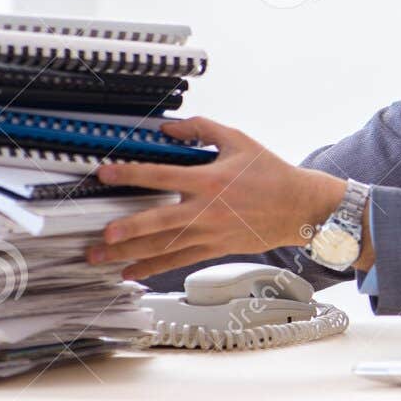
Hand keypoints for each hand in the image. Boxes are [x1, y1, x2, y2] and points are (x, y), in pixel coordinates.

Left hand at [87, 117, 348, 280]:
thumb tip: (167, 129)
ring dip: (130, 253)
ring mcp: (210, 232)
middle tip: (100, 236)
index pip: (160, 176)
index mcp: (209, 180)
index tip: (104, 174)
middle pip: (158, 221)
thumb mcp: (238, 140)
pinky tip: (132, 271)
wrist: (300, 206)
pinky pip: (179, 260)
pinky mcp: (215, 248)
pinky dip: (154, 267)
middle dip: (126, 229)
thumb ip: (201, 130)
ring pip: (163, 246)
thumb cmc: (271, 173)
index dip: (130, 174)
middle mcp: (206, 209)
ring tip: (100, 258)